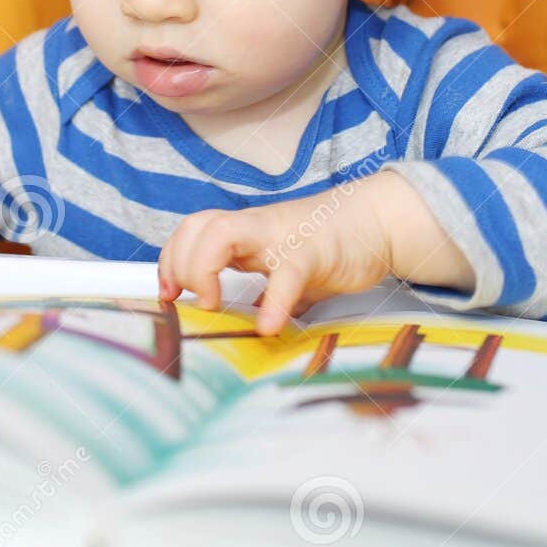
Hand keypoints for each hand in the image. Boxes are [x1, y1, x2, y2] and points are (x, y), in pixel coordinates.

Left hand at [156, 174, 402, 334]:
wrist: (377, 220)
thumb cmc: (331, 245)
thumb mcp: (286, 268)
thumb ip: (264, 290)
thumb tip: (250, 324)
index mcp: (246, 232)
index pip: (191, 230)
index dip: (170, 260)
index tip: (169, 295)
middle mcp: (256, 228)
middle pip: (196, 226)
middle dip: (179, 265)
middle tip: (191, 302)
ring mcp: (280, 236)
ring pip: (222, 233)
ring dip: (203, 270)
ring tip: (214, 305)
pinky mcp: (312, 252)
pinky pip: (286, 274)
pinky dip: (273, 303)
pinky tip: (268, 327)